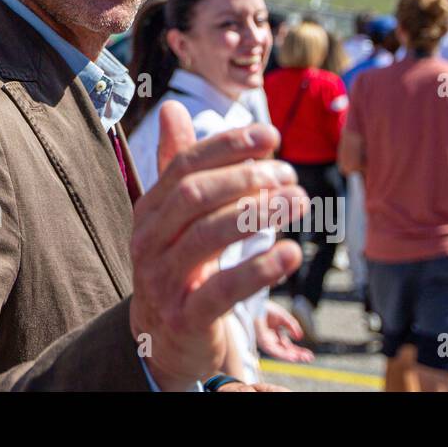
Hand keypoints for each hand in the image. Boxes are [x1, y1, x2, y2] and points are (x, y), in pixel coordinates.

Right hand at [129, 101, 306, 391]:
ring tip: (298, 201)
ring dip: (258, 214)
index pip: (185, 165)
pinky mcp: (185, 316)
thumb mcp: (176, 216)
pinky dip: (258, 269)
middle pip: (194, 195)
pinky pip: (222, 289)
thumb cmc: (179, 265)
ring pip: (207, 236)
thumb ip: (179, 166)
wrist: (164, 338)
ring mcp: (163, 279)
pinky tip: (291, 252)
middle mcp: (148, 240)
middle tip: (289, 174)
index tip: (271, 134)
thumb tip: (173, 108)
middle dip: (245, 177)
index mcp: (149, 210)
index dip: (227, 145)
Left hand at [255, 301, 314, 362]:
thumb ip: (292, 326)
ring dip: (291, 356)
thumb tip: (300, 337)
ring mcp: (266, 341)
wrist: (254, 304)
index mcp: (275, 333)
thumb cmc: (266, 309)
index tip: (309, 354)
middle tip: (309, 358)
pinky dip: (283, 354)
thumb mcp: (283, 317)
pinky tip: (292, 357)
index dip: (298, 350)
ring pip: (280, 353)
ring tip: (302, 359)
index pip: (287, 345)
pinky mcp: (262, 340)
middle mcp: (270, 339)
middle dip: (297, 355)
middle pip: (285, 350)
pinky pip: (274, 350)